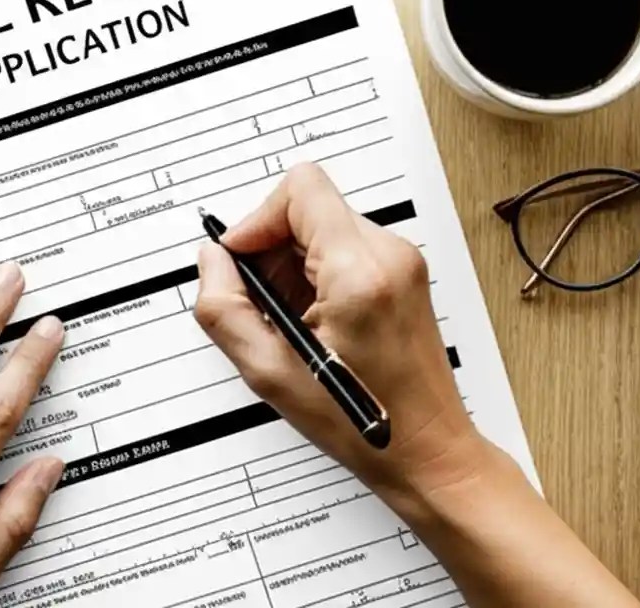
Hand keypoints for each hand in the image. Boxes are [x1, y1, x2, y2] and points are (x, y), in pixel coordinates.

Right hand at [193, 164, 489, 512]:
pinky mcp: (403, 276)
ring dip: (291, 267)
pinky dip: (315, 278)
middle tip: (261, 304)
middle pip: (309, 207)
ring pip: (323, 228)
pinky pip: (343, 251)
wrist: (427, 450)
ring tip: (289, 322)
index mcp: (359, 272)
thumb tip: (212, 262)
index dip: (256, 220)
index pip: (300, 189)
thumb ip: (225, 308)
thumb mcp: (270, 372)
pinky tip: (312, 324)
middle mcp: (389, 256)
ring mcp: (401, 264)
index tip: (239, 259)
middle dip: (270, 250)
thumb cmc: (367, 425)